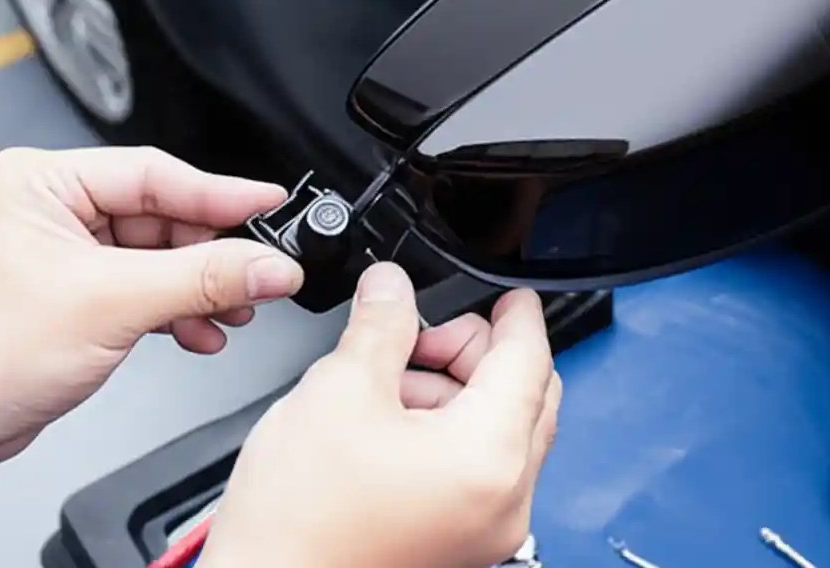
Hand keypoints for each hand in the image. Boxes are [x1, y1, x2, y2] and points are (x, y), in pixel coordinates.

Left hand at [0, 146, 304, 462]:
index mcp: (40, 181)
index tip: (269, 205)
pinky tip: (200, 332)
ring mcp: (65, 249)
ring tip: (232, 312)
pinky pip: (147, 284)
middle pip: (163, 215)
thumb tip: (270, 264)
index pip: (154, 173)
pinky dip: (177, 309)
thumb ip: (203, 279)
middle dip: (211, 255)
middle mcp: (50, 206)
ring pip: (161, 255)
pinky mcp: (78, 288)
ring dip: (200, 287)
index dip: (220, 194)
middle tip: (259, 275)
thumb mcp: (114, 305)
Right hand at [201, 263, 560, 567]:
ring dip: (456, 392)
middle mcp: (504, 501)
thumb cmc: (299, 522)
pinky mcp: (460, 541)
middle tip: (420, 335)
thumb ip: (381, 324)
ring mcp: (486, 528)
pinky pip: (478, 469)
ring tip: (387, 383)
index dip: (516, 314)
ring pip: (500, 432)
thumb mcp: (339, 390)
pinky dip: (448, 433)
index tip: (507, 293)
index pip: (530, 361)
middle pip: (525, 397)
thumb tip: (393, 288)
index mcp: (488, 458)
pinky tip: (391, 421)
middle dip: (478, 353)